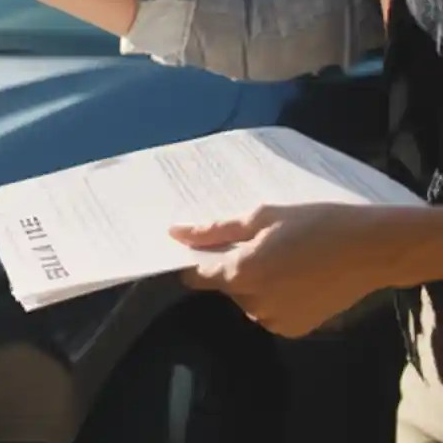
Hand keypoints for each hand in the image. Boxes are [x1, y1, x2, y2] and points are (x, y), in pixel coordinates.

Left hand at [171, 203, 405, 338]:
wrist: (370, 249)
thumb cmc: (315, 224)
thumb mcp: (263, 218)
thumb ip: (217, 230)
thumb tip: (177, 234)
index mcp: (242, 273)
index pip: (198, 276)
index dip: (196, 262)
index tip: (202, 248)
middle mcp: (254, 303)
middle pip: (226, 286)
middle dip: (234, 268)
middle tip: (262, 245)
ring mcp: (275, 320)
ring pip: (247, 301)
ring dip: (255, 284)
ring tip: (284, 260)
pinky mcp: (295, 329)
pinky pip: (269, 313)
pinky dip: (274, 299)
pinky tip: (296, 279)